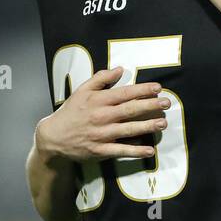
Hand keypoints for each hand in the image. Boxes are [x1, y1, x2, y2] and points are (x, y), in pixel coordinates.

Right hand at [36, 67, 168, 161]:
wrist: (53, 137)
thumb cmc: (70, 111)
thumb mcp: (81, 91)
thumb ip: (100, 79)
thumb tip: (120, 69)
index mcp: (98, 100)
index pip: (124, 93)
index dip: (142, 90)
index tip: (158, 88)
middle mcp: (102, 116)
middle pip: (130, 110)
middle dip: (150, 106)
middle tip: (167, 103)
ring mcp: (102, 134)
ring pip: (128, 130)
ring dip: (147, 126)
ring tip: (163, 123)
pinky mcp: (100, 150)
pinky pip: (121, 151)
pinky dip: (135, 151)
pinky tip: (149, 150)